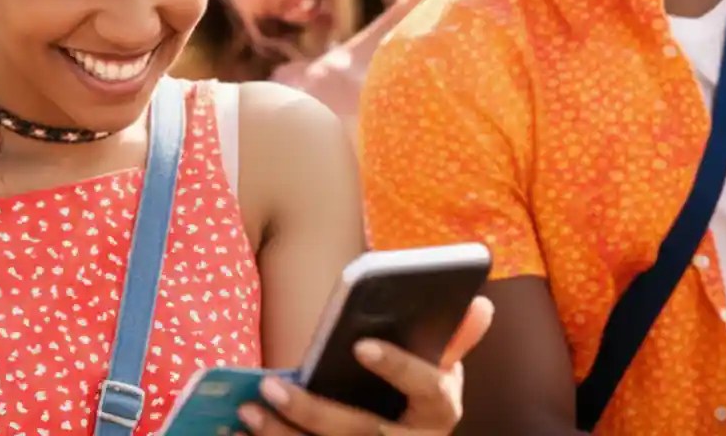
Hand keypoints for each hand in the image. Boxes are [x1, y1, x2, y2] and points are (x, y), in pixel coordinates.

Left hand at [237, 296, 494, 434]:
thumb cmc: (417, 400)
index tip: (360, 344)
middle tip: (271, 384)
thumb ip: (451, 340)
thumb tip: (481, 303)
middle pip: (363, 434)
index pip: (427, 388)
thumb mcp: (437, 372)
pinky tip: (243, 432)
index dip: (398, 368)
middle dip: (313, 413)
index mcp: (441, 410)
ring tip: (248, 408)